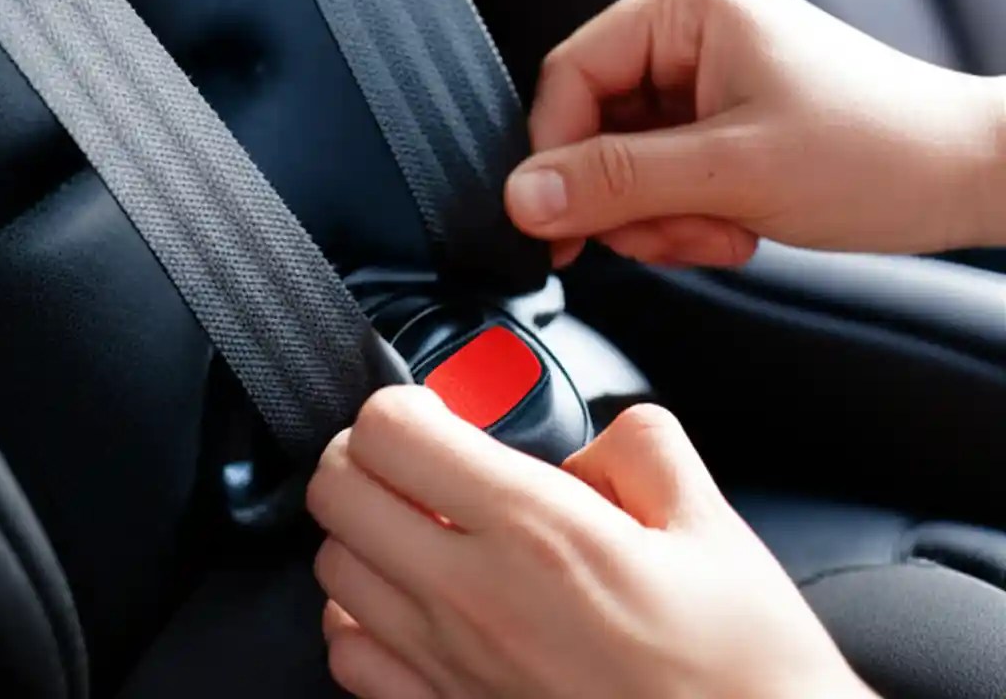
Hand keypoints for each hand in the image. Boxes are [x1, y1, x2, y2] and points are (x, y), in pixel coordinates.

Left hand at [307, 387, 875, 698]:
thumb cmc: (742, 672)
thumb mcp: (712, 529)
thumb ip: (643, 448)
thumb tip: (594, 437)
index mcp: (537, 532)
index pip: (390, 432)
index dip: (403, 403)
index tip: (436, 410)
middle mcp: (473, 597)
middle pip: (336, 492)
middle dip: (365, 455)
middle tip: (416, 458)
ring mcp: (448, 665)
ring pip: (332, 569)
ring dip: (364, 533)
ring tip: (419, 530)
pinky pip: (348, 653)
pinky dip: (362, 617)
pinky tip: (414, 606)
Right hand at [504, 0, 1005, 267]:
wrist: (959, 181)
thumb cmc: (879, 148)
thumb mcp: (730, 171)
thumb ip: (616, 182)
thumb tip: (525, 196)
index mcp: (685, 11)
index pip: (569, 79)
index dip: (556, 157)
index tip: (560, 221)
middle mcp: (686, 42)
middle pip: (589, 131)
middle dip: (624, 201)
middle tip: (666, 235)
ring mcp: (699, 90)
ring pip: (618, 169)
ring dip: (657, 221)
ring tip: (718, 232)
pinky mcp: (712, 134)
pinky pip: (653, 186)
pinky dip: (680, 222)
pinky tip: (728, 230)